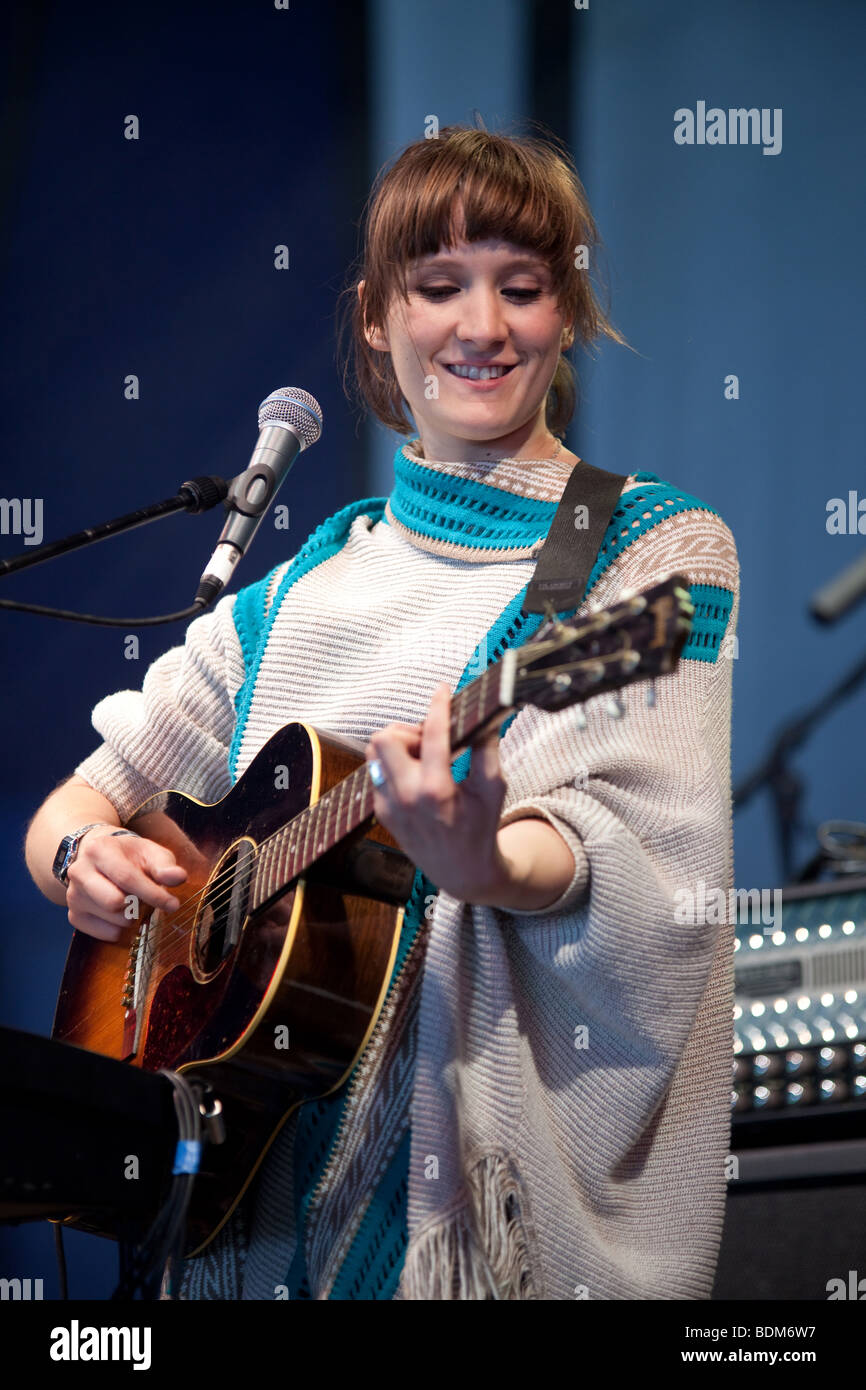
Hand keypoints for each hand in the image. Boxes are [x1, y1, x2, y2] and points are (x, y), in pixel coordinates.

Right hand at [65, 826, 187, 940]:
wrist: (99, 858)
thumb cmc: (130, 856)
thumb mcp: (150, 853)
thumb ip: (165, 865)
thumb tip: (179, 877)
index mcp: (98, 850)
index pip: (127, 878)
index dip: (153, 894)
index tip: (173, 904)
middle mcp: (79, 872)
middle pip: (114, 903)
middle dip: (138, 904)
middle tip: (145, 898)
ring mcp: (73, 896)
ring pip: (114, 920)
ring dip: (132, 915)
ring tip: (131, 900)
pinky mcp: (74, 916)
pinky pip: (107, 934)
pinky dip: (121, 927)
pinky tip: (120, 911)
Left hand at [364, 682, 509, 903]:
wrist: (461, 871)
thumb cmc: (481, 827)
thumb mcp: (493, 789)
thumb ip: (487, 749)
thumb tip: (486, 715)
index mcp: (436, 790)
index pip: (432, 734)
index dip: (438, 705)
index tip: (442, 690)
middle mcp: (406, 797)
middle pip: (385, 737)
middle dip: (408, 729)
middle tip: (430, 739)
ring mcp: (389, 805)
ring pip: (375, 752)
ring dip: (398, 745)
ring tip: (424, 756)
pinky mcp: (381, 811)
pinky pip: (378, 771)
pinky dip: (395, 764)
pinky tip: (418, 775)